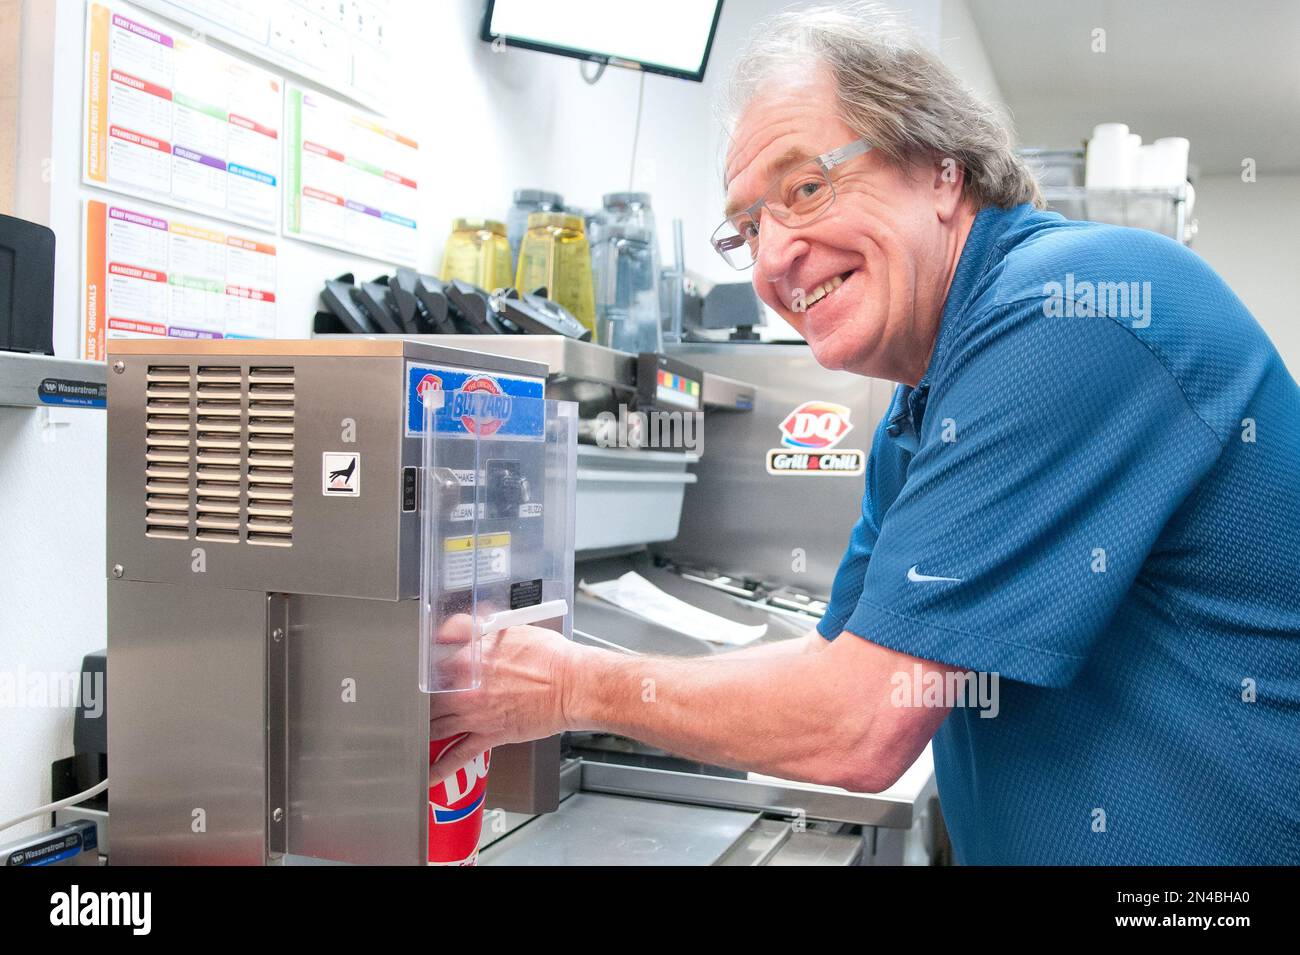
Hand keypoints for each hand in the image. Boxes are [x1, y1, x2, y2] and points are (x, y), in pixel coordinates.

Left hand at [427, 614, 580, 785]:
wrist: (572, 685)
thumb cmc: (550, 658)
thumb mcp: (510, 628)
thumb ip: (478, 627)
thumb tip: (460, 624)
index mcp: (467, 658)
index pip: (428, 661)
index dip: (422, 666)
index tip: (418, 670)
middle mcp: (464, 689)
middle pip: (425, 698)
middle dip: (420, 701)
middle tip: (415, 704)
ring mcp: (474, 715)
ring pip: (434, 726)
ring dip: (424, 729)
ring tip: (415, 732)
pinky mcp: (488, 736)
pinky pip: (457, 755)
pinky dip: (439, 767)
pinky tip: (428, 772)